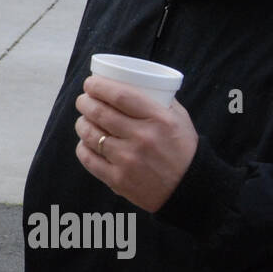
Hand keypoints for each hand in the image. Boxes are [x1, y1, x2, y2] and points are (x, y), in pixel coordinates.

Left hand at [73, 75, 197, 212]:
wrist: (190, 189)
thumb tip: (134, 82)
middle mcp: (142, 138)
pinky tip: (85, 142)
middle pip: (100, 112)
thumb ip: (159, 100)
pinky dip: (82, 147)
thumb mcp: (179, 119)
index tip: (90, 83)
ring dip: (81, 123)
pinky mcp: (118, 180)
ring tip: (83, 119)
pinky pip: (88, 158)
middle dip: (85, 102)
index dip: (99, 86)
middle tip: (83, 100)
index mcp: (159, 119)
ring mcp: (128, 160)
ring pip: (90, 134)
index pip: (120, 95)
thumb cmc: (184, 150)